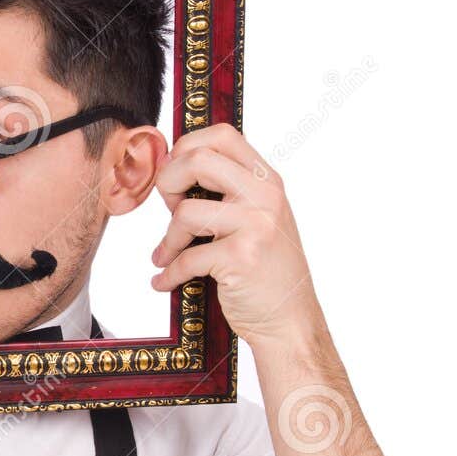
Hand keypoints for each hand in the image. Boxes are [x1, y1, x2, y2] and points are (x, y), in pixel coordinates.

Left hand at [148, 124, 323, 353]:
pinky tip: (165, 280)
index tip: (173, 171)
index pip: (222, 135)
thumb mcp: (259, 219)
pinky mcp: (242, 257)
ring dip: (167, 239)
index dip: (187, 146)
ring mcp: (256, 225)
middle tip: (169, 208)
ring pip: (186, 212)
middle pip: (198, 160)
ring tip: (167, 254)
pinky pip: (187, 257)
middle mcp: (265, 197)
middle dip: (168, 182)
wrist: (291, 320)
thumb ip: (228, 192)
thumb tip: (172, 169)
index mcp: (267, 181)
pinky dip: (169, 272)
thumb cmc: (267, 271)